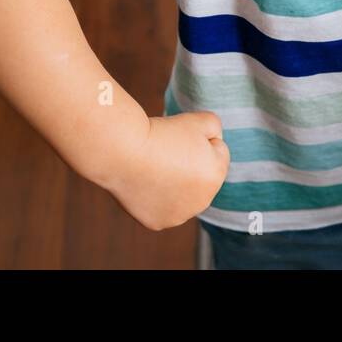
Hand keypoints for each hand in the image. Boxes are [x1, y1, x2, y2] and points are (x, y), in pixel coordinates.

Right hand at [107, 112, 230, 230]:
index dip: (199, 138)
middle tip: (166, 152)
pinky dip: (156, 196)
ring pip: (183, 194)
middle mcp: (202, 202)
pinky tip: (145, 183)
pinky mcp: (158, 223)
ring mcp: (179, 215)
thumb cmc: (162, 133)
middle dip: (191, 164)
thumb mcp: (203, 119)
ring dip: (175, 182)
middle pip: (202, 176)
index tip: (179, 137)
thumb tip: (214, 140)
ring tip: (155, 168)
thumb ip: (217, 128)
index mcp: (216, 176)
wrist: (123, 152)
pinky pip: (163, 205)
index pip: (218, 152)